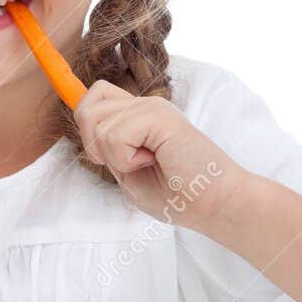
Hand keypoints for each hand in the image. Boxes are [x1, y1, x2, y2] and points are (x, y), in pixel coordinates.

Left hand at [73, 80, 244, 234]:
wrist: (215, 204)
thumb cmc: (177, 195)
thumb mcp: (128, 172)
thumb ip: (108, 147)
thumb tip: (86, 125)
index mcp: (138, 116)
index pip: (95, 97)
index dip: (86, 122)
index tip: (103, 154)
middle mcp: (145, 105)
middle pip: (87, 105)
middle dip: (95, 144)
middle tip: (129, 162)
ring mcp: (153, 107)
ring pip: (95, 120)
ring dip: (114, 153)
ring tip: (146, 163)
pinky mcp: (161, 117)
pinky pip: (114, 135)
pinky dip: (126, 159)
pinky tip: (153, 162)